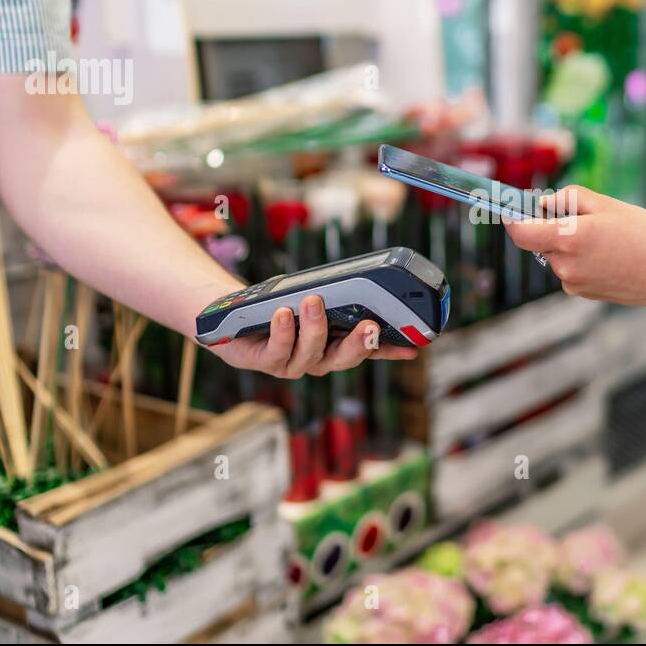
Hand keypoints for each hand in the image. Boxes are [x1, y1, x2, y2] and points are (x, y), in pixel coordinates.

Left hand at [206, 295, 417, 377]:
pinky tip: (283, 313)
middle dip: (358, 344)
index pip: (368, 351)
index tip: (413, 347)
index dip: (391, 351)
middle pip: (344, 359)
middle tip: (370, 325)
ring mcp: (291, 364)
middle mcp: (317, 360)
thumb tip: (365, 281)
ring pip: (310, 353)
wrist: (232, 317)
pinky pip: (277, 350)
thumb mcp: (312, 297)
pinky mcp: (263, 361)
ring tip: (313, 302)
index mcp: (334, 346)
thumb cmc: (278, 305)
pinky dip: (283, 331)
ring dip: (314, 327)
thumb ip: (337, 297)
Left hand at [503, 186, 645, 305]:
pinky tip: (609, 256)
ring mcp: (575, 284)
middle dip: (552, 229)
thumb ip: (568, 199)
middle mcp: (566, 266)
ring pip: (558, 258)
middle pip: (541, 244)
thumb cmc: (645, 233)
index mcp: (568, 239)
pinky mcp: (586, 294)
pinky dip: (581, 261)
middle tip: (581, 217)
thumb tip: (544, 204)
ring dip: (569, 246)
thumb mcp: (607, 204)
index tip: (511, 210)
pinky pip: (572, 272)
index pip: (520, 233)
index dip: (512, 219)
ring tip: (606, 239)